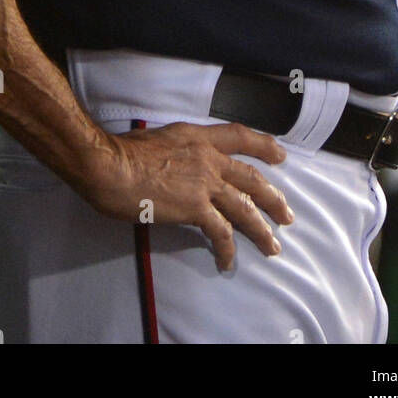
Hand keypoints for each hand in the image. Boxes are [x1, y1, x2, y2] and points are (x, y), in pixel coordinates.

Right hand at [81, 120, 292, 271]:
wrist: (112, 167)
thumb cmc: (123, 152)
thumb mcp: (157, 138)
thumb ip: (175, 149)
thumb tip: (175, 162)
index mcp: (197, 137)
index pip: (238, 135)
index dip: (262, 145)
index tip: (280, 154)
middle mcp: (208, 157)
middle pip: (251, 177)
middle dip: (272, 198)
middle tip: (286, 214)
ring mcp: (205, 183)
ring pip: (244, 207)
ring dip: (261, 228)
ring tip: (272, 245)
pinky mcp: (196, 208)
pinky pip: (220, 231)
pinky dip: (227, 248)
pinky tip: (228, 261)